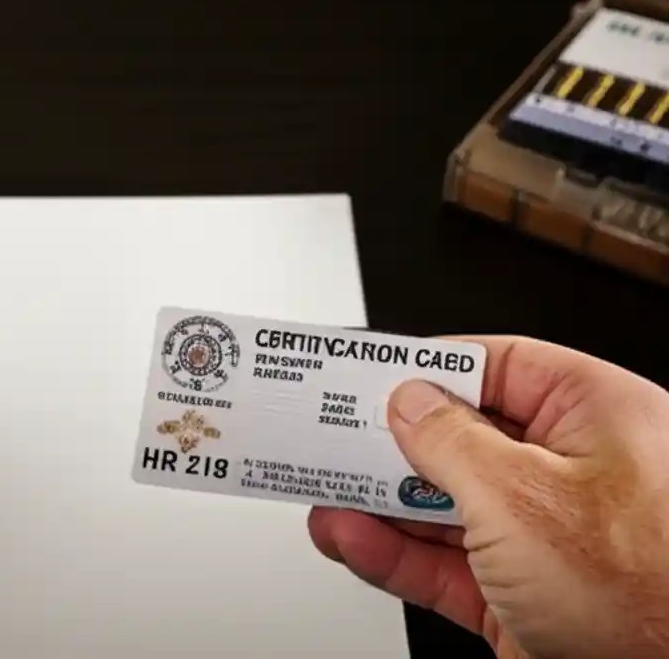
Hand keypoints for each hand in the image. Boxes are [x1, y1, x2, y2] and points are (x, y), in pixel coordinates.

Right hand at [308, 336, 668, 658]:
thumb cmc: (653, 596)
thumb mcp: (521, 496)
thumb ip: (451, 440)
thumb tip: (410, 402)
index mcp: (600, 420)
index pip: (500, 366)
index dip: (431, 368)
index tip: (371, 372)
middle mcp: (577, 474)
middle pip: (463, 437)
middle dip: (392, 443)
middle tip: (332, 433)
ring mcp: (549, 538)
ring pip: (446, 504)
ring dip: (380, 503)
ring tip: (326, 490)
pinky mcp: (523, 595)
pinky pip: (446, 562)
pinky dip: (394, 553)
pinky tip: (352, 538)